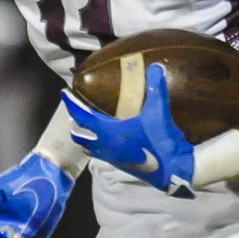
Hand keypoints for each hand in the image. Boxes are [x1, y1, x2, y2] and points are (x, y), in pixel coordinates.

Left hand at [61, 63, 196, 196]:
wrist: (174, 171)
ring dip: (85, 137)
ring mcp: (112, 158)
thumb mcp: (159, 112)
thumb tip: (156, 66)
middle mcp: (105, 147)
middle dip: (75, 122)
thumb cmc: (161, 141)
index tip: (64, 93)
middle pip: (80, 135)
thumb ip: (156, 88)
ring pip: (89, 148)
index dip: (72, 104)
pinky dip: (98, 145)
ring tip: (87, 126)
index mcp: (108, 133)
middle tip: (76, 108)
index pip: (82, 116)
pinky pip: (101, 154)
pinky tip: (109, 139)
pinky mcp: (121, 165)